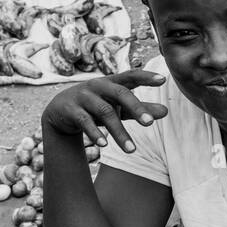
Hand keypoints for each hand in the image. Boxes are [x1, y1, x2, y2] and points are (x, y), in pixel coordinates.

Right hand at [42, 69, 167, 153]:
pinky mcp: (71, 110)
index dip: (146, 76)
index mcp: (112, 83)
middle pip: (120, 93)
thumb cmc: (96, 106)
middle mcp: (98, 86)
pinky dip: (94, 133)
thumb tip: (165, 111)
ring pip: (104, 112)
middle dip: (136, 107)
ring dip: (119, 132)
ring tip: (132, 150)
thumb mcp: (118, 107)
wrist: (61, 111)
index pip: (131, 76)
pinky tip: (104, 145)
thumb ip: (140, 109)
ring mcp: (83, 96)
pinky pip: (84, 121)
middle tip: (150, 124)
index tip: (163, 79)